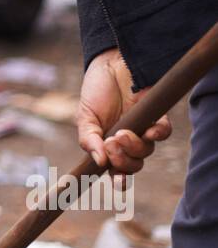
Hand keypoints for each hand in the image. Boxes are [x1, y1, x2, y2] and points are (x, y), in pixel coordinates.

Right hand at [77, 48, 171, 174]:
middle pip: (133, 165)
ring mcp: (143, 130)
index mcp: (109, 146)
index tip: (117, 183)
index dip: (120, 181)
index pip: (117, 171)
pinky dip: (156, 134)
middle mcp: (128, 142)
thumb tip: (99, 162)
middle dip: (123, 161)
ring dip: (134, 147)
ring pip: (146, 152)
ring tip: (120, 133)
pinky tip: (148, 130)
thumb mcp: (84, 117)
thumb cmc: (95, 91)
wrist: (109, 64)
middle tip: (111, 144)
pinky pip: (163, 133)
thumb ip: (88, 140)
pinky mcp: (157, 116)